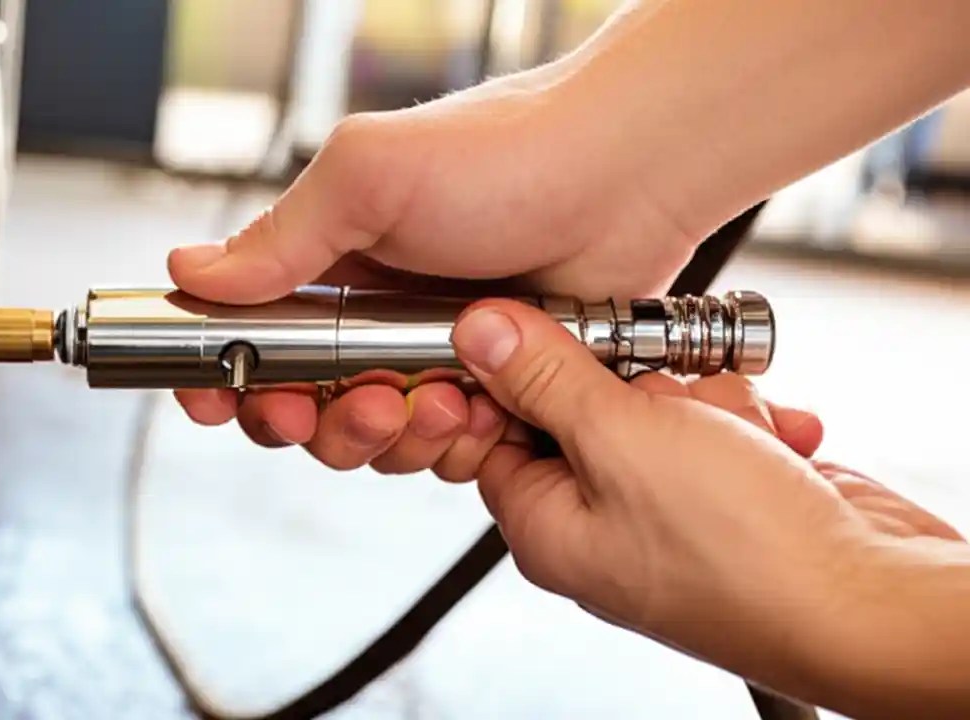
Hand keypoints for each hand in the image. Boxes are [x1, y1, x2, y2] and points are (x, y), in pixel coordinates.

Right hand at [168, 62, 703, 471]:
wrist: (626, 176)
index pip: (251, 340)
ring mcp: (431, 359)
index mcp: (330, 267)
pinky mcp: (490, 391)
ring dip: (393, 437)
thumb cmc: (505, 155)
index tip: (218, 398)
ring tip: (440, 399)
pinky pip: (446, 453)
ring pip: (374, 442)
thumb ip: (279, 237)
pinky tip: (484, 410)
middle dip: (319, 425)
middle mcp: (373, 319)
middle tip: (357, 404)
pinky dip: (456, 445)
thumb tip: (193, 272)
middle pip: (305, 411)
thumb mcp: (371, 178)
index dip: (228, 377)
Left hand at [454, 298, 968, 719]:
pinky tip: (775, 449)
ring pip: (661, 407)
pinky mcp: (726, 496)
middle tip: (671, 405)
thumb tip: (479, 334)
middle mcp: (598, 524)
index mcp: (546, 526)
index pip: (495, 428)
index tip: (558, 337)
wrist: (869, 600)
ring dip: (707, 404)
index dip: (522, 376)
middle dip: (641, 389)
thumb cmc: (742, 550)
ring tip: (735, 438)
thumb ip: (544, 377)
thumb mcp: (620, 438)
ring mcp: (666, 513)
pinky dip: (751, 427)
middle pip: (584, 407)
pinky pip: (719, 427)